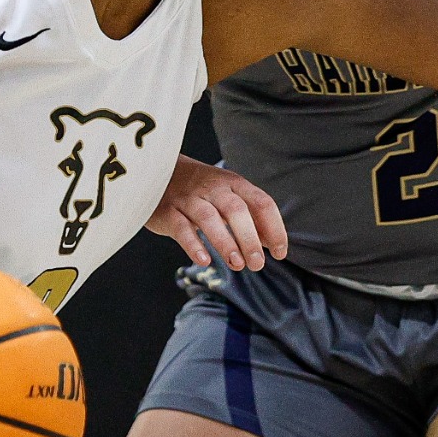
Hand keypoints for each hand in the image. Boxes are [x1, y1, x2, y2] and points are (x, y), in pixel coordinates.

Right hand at [144, 154, 287, 270]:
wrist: (156, 171)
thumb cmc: (200, 190)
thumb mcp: (228, 196)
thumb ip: (250, 218)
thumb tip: (273, 243)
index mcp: (233, 183)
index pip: (261, 202)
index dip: (274, 228)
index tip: (281, 253)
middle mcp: (213, 188)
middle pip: (236, 210)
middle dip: (250, 239)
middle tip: (257, 264)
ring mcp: (189, 198)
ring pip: (209, 218)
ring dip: (225, 243)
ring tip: (237, 265)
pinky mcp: (168, 211)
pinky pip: (181, 228)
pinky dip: (193, 245)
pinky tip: (203, 261)